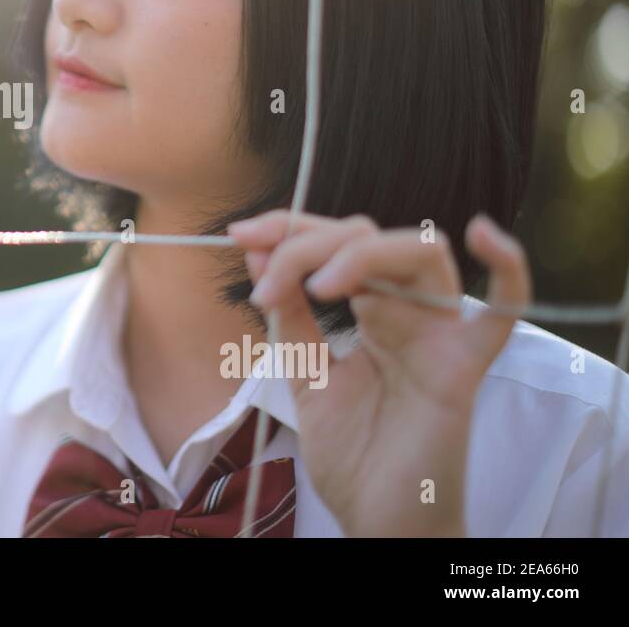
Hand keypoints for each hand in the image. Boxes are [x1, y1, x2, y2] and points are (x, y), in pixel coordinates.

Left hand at [227, 210, 529, 536]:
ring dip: (361, 253)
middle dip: (308, 243)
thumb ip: (288, 314)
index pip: (337, 241)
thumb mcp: (305, 371)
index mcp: (373, 310)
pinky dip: (508, 270)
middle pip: (370, 237)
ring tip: (318, 287)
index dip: (288, 229)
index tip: (239, 235)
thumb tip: (256, 250)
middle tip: (266, 280)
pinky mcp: (462, 369)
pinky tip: (482, 235)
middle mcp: (408, 313)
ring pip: (420, 253)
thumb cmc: (353, 453)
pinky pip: (504, 314)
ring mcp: (439, 335)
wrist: (375, 519)